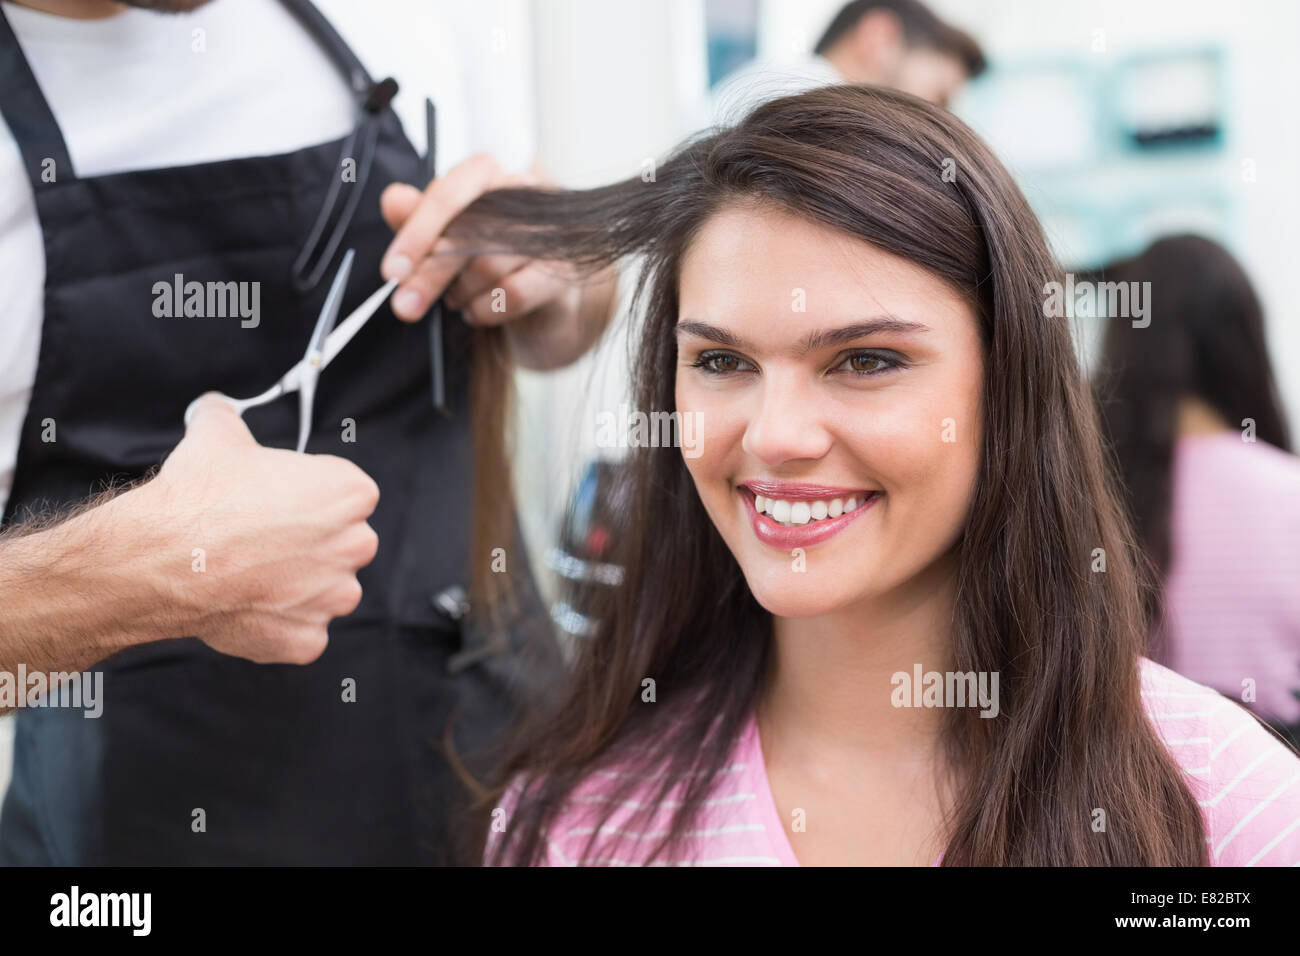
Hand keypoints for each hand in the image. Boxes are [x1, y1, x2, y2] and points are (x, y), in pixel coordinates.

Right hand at [143, 394, 379, 664]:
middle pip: (342, 544)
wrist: (163, 558)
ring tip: (251, 574)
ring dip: (298, 585)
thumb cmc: (199, 500)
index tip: (282, 504)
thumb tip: (215, 406)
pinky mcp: (308, 638)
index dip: (310, 500)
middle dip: (310, 544)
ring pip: (326, 590)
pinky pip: (302, 632)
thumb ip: (227, 416)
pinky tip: (246, 605)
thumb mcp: (216, 436)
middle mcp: (355, 544)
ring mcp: (334, 596)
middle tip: (263, 541)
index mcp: (350, 492)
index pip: (347, 495)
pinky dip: (279, 625)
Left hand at [379, 153, 616, 369]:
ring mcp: (547, 231)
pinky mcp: (561, 269)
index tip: (392, 271)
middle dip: (429, 275)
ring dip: (460, 293)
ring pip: (488, 265)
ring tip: (455, 299)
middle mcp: (522, 194)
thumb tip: (393, 199)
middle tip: (404, 306)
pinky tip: (476, 311)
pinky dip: (485, 310)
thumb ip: (415, 219)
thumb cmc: (484, 259)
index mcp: (487, 175)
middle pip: (466, 233)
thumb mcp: (442, 239)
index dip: (417, 232)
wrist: (536, 303)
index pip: (449, 193)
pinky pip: (512, 293)